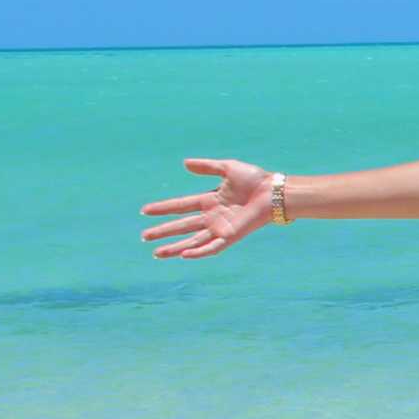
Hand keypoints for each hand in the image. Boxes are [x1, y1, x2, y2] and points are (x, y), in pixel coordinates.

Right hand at [139, 159, 275, 258]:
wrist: (274, 192)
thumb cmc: (256, 180)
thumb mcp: (228, 168)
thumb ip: (207, 166)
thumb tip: (184, 163)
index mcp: (210, 200)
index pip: (180, 206)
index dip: (163, 208)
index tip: (145, 210)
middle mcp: (212, 216)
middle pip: (182, 226)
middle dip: (163, 232)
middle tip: (144, 237)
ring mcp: (221, 228)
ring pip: (192, 240)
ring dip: (174, 247)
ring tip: (156, 253)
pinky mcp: (231, 236)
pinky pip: (212, 247)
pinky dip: (199, 252)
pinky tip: (184, 255)